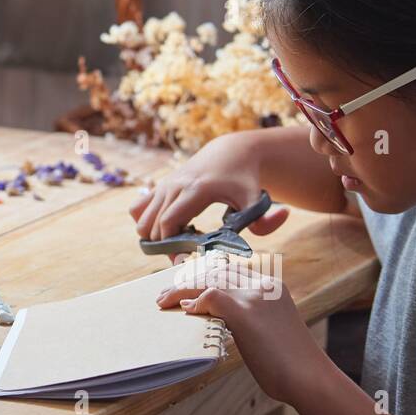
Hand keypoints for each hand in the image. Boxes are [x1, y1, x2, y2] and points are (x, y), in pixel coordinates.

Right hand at [129, 133, 289, 251]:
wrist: (231, 153)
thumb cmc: (244, 180)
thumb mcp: (256, 199)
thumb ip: (265, 220)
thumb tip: (276, 224)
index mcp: (196, 190)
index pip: (170, 222)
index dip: (171, 247)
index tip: (184, 261)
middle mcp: (174, 185)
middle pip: (151, 225)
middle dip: (163, 247)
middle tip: (183, 257)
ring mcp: (164, 184)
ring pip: (141, 219)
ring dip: (153, 237)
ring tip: (178, 241)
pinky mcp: (159, 185)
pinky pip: (139, 209)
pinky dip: (148, 224)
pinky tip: (171, 228)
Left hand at [155, 253, 322, 405]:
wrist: (309, 378)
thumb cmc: (290, 364)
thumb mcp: (268, 329)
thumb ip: (247, 317)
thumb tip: (216, 317)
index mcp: (271, 286)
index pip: (230, 270)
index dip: (204, 275)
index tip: (186, 285)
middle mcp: (263, 285)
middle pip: (215, 271)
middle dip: (187, 281)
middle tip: (166, 294)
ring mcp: (254, 296)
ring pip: (209, 281)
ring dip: (182, 290)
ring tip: (164, 301)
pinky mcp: (245, 312)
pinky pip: (211, 296)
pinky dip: (195, 301)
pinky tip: (186, 310)